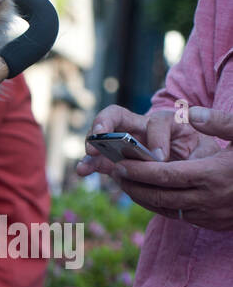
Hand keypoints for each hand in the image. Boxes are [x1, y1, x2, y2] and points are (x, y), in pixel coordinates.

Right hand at [75, 105, 194, 179]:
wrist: (193, 171)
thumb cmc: (200, 159)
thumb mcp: (203, 153)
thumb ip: (189, 153)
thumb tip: (160, 160)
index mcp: (166, 123)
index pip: (157, 122)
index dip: (157, 139)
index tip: (161, 158)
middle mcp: (140, 128)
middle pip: (116, 115)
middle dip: (105, 123)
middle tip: (99, 136)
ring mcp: (122, 144)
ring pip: (101, 136)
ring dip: (92, 144)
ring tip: (88, 155)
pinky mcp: (114, 161)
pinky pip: (97, 159)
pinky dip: (89, 164)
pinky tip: (83, 171)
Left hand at [107, 107, 232, 230]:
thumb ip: (219, 122)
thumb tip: (188, 113)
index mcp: (213, 175)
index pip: (165, 176)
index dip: (139, 171)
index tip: (121, 164)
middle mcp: (208, 199)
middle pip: (158, 196)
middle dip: (133, 186)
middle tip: (116, 174)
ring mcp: (210, 215)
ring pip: (165, 210)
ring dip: (143, 198)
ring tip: (127, 184)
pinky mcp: (212, 224)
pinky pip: (178, 216)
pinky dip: (161, 206)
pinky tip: (151, 194)